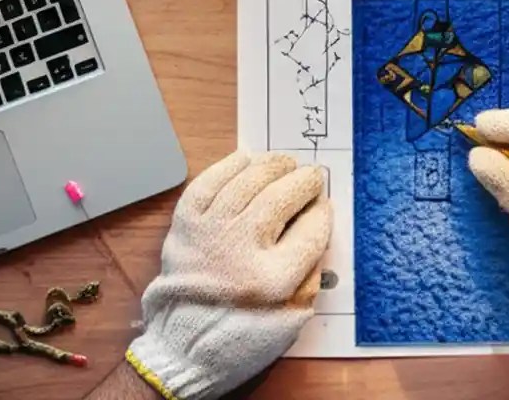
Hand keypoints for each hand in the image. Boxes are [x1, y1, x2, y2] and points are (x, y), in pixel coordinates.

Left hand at [127, 152, 331, 399]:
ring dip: (272, 166)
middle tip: (312, 176)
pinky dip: (228, 167)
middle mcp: (241, 252)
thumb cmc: (243, 334)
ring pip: (248, 182)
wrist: (184, 347)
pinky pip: (208, 183)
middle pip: (282, 198)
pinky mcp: (185, 227)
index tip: (324, 206)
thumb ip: (311, 273)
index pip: (311, 230)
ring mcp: (210, 235)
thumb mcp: (292, 318)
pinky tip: (246, 161)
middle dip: (304, 182)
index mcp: (273, 281)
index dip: (322, 213)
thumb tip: (317, 224)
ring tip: (285, 163)